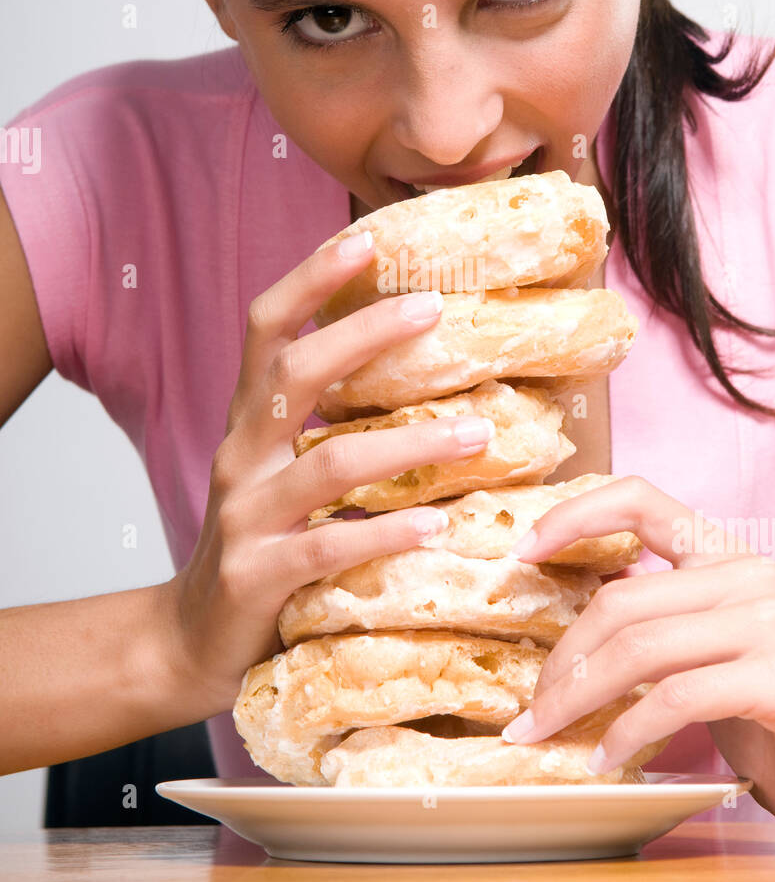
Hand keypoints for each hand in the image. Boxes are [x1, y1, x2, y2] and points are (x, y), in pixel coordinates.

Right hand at [161, 232, 495, 715]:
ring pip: (329, 463)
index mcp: (249, 424)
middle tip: (433, 309)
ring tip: (477, 434)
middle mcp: (240, 457)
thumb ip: (330, 429)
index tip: (365, 238)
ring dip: (409, 444)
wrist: (191, 642)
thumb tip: (425, 377)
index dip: (310, 281)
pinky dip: (386, 532)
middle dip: (363, 334)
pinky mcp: (257, 577)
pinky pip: (328, 548)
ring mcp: (245, 518)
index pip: (267, 331)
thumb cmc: (261, 548)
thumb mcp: (284, 476)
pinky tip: (437, 525)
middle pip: (293, 375)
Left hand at [499, 476, 774, 851]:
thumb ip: (651, 616)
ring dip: (578, 699)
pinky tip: (605, 757)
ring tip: (547, 733)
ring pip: (639, 649)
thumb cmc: (762, 709)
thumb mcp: (699, 645)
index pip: (640, 499)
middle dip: (561, 660)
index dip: (574, 515)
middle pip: (621, 601)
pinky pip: (674, 698)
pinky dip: (626, 732)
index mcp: (722, 554)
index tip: (522, 551)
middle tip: (529, 709)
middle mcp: (748, 574)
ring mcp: (768, 623)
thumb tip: (562, 620)